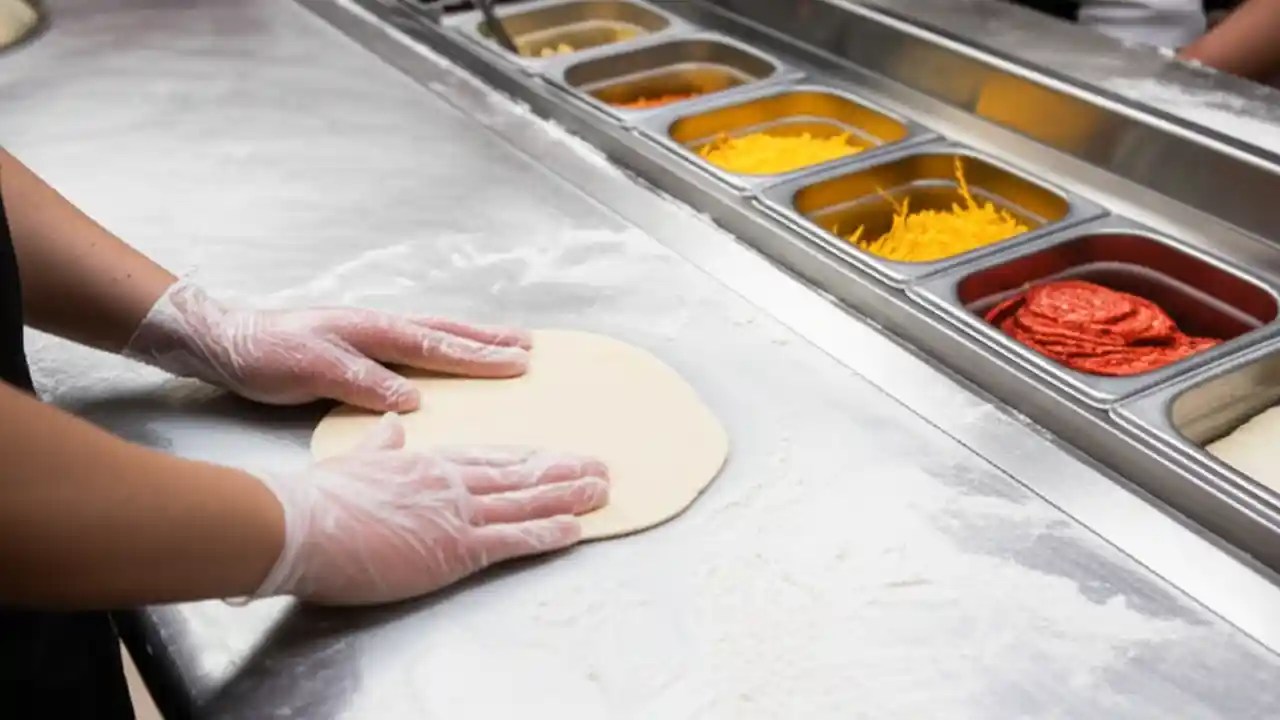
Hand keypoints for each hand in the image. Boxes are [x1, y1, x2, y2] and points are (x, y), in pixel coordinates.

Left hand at [124, 281, 530, 410]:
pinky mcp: (359, 349)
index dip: (479, 356)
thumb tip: (412, 398)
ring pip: (434, 336)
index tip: (518, 362)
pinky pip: (416, 347)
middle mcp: (379, 328)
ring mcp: (370, 335)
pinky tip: (449, 358)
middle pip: (446, 332)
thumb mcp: (312, 369)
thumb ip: (363, 382)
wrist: (224, 343)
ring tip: (505, 344)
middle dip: (489, 340)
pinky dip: (444, 348)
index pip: (437, 346)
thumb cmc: (265, 355)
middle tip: (529, 347)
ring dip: (471, 340)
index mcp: (374, 331)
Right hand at [254, 414, 608, 604]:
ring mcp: (458, 512)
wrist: (303, 523)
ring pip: (526, 500)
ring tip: (601, 489)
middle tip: (598, 466)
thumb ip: (378, 448)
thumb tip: (389, 428)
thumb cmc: (319, 500)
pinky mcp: (458, 546)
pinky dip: (548, 532)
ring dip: (568, 495)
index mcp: (426, 464)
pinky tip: (575, 529)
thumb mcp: (353, 463)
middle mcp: (450, 483)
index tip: (550, 454)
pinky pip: (514, 538)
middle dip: (561, 470)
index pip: (487, 458)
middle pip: (517, 473)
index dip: (524, 458)